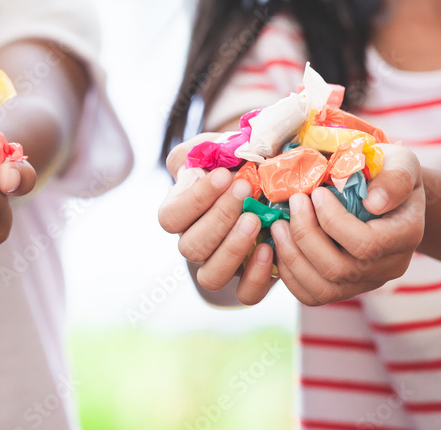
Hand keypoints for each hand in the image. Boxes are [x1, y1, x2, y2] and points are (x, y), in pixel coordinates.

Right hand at [159, 135, 279, 305]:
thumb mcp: (215, 147)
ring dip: (232, 248)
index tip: (222, 175)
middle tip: (245, 189)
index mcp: (178, 214)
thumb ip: (208, 147)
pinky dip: (256, 274)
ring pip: (211, 276)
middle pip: (190, 247)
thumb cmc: (234, 163)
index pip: (170, 218)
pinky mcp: (247, 281)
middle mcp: (193, 243)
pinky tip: (270, 246)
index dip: (194, 200)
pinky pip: (245, 294)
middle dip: (219, 217)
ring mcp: (219, 265)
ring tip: (256, 219)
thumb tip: (218, 153)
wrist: (265, 183)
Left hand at [271, 143, 424, 304]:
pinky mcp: (345, 288)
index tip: (317, 193)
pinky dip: (290, 274)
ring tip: (278, 225)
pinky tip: (280, 245)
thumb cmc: (388, 172)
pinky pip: (313, 295)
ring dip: (292, 256)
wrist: (386, 192)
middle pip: (340, 269)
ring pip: (324, 288)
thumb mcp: (400, 163)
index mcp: (406, 236)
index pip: (368, 244)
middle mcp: (390, 267)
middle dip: (306, 236)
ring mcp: (366, 281)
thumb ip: (395, 179)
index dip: (334, 221)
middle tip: (292, 203)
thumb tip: (374, 202)